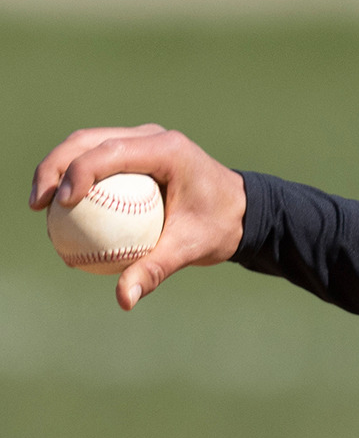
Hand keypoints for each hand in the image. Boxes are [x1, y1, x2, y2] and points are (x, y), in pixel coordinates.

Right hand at [29, 125, 245, 309]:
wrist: (243, 211)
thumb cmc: (220, 227)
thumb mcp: (192, 249)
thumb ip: (155, 269)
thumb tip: (123, 300)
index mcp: (168, 150)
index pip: (110, 152)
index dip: (77, 172)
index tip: (60, 205)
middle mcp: (152, 137)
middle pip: (87, 141)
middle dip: (53, 168)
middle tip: (37, 205)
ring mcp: (143, 140)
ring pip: (86, 145)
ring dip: (57, 170)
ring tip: (40, 207)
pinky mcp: (136, 153)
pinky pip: (97, 161)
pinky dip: (75, 180)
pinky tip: (59, 212)